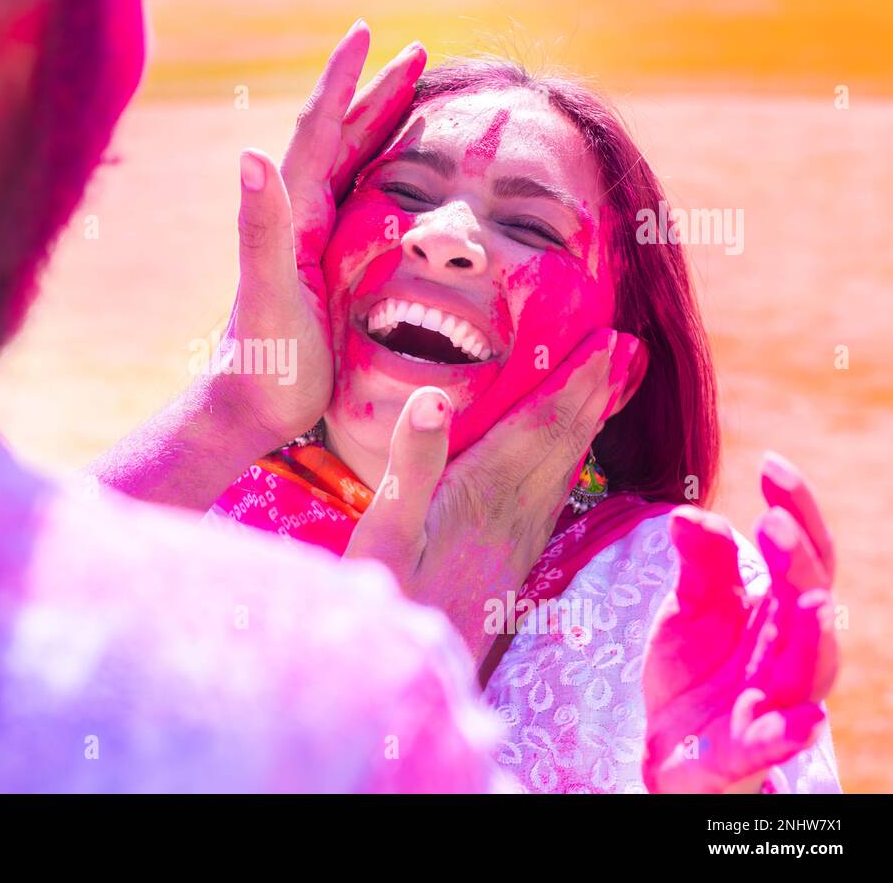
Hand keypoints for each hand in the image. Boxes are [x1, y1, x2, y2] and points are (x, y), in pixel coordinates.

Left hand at [220, 20, 427, 448]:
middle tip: (415, 52)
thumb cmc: (264, 361)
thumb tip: (249, 153)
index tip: (368, 33)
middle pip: (341, 138)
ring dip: (383, 126)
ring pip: (353, 167)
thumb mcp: (267, 296)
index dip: (344, 80)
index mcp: (292, 214)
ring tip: (418, 96)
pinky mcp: (328, 268)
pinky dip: (387, 176)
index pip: (320, 130)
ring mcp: (315, 242)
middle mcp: (301, 218)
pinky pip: (363, 205)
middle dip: (376, 92)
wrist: (250, 408)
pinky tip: (405, 178)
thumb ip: (260, 229)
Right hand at [345, 328, 640, 669]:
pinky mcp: (510, 558)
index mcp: (484, 493)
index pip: (540, 426)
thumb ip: (412, 464)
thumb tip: (431, 396)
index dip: (573, 382)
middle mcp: (512, 512)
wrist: (416, 669)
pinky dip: (567, 463)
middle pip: (564, 441)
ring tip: (610, 387)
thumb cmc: (388, 596)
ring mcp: (516, 538)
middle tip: (626, 349)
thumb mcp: (385, 531)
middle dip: (594, 392)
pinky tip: (568, 461)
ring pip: (563, 468)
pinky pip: (551, 497)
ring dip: (588, 423)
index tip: (606, 343)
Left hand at [641, 453, 838, 793]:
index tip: (771, 463)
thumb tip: (685, 514)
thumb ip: (698, 564)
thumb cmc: (696, 666)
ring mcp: (774, 700)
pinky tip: (802, 719)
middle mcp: (789, 650)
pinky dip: (789, 733)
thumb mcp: (689, 606)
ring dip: (815, 638)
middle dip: (797, 563)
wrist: (667, 741)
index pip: (801, 552)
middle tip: (774, 524)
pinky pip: (774, 743)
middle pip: (810, 600)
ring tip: (815, 601)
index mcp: (779, 608)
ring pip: (810, 671)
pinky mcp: (748, 748)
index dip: (795, 509)